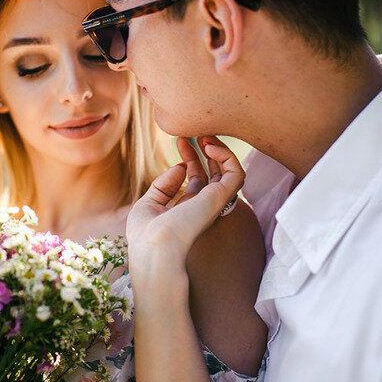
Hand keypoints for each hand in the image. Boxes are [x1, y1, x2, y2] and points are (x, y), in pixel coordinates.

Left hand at [126, 136, 244, 276]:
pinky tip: (210, 146)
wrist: (154, 250)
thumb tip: (181, 168)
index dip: (190, 157)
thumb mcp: (148, 204)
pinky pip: (236, 173)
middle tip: (197, 131)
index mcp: (187, 208)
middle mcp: (204, 205)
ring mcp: (214, 202)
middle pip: (213, 171)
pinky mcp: (220, 198)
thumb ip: (164, 186)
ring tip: (205, 135)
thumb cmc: (146, 235)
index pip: (196, 178)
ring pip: (229, 171)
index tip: (179, 141)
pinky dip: (227, 156)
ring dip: (220, 149)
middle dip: (206, 148)